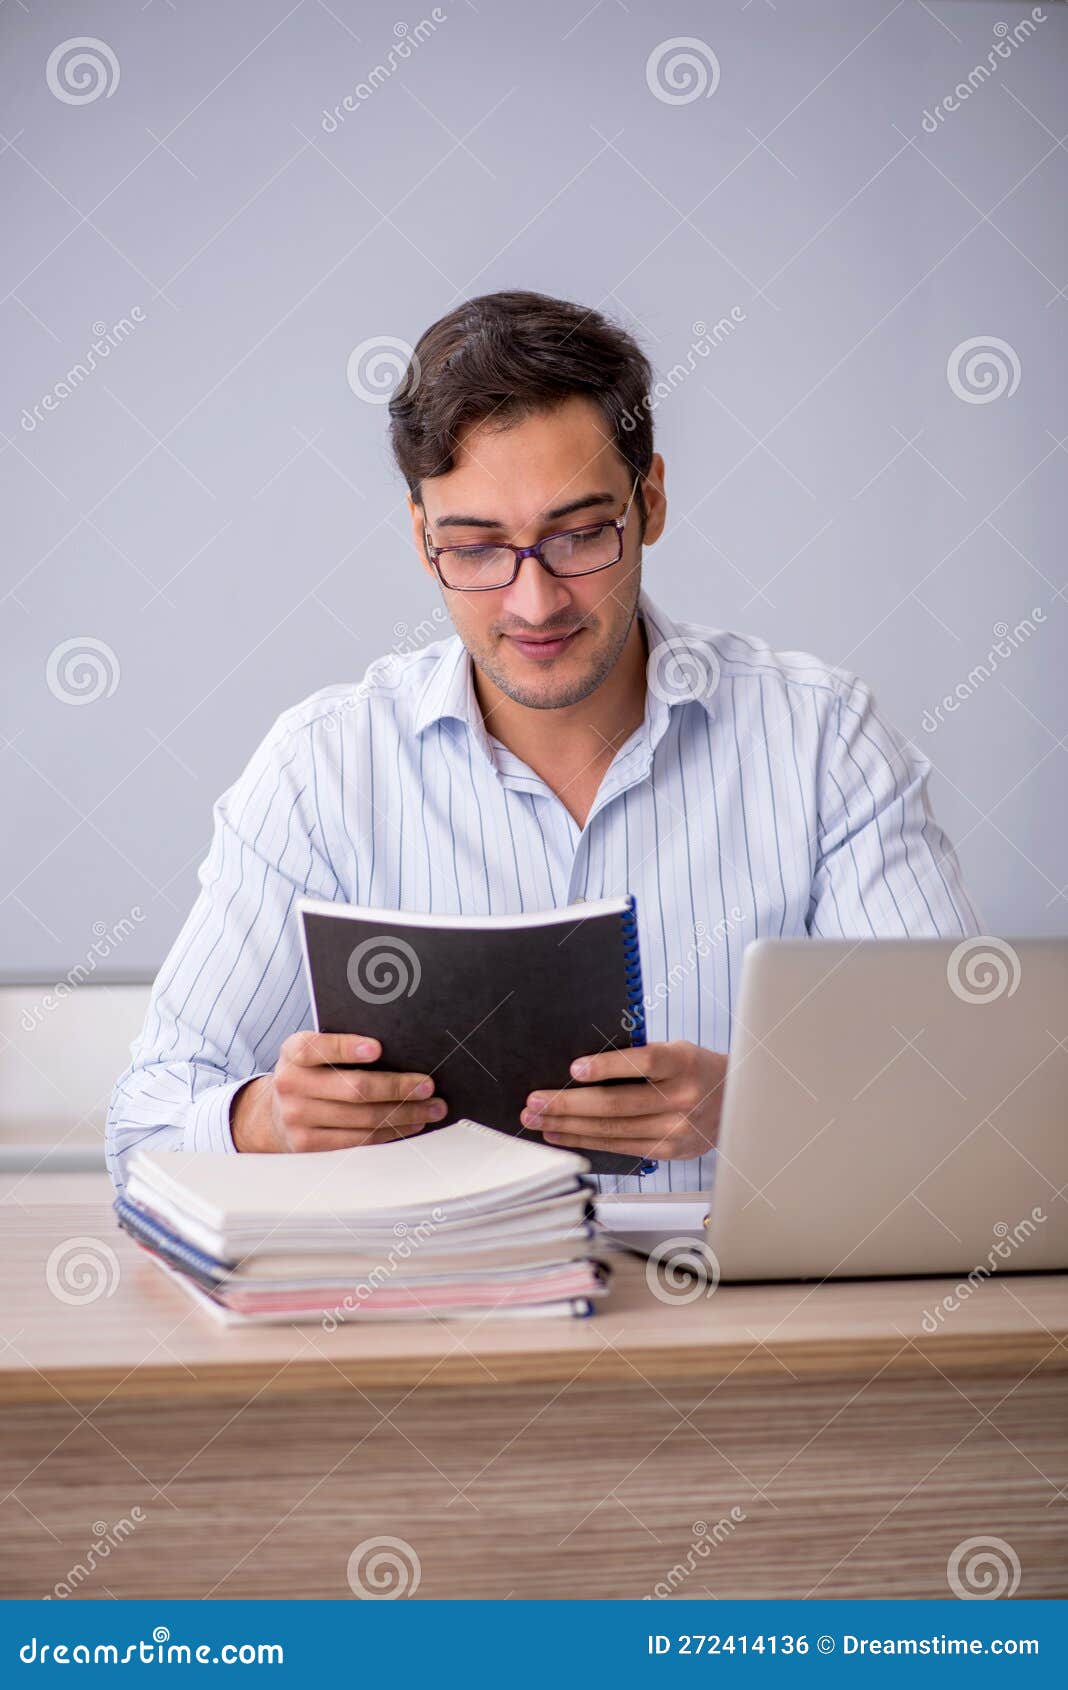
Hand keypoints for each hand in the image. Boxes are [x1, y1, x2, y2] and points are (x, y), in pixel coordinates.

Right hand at [230, 1031, 447, 1152]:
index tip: (378, 1047)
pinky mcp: (308, 1145)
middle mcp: (291, 1084)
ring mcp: (297, 1117)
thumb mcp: (314, 1053)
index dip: (347, 1048)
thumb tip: (401, 1046)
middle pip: (353, 1089)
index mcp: (293, 1053)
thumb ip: (341, 1046)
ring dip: (403, 1114)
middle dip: (397, 1087)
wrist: (274, 1112)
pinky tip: (410, 1124)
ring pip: (362, 1119)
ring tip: (431, 1108)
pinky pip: (358, 1140)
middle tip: (427, 1085)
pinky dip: (389, 1132)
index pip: (317, 1048)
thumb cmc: (311, 1074)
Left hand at [520, 1039, 726, 1160]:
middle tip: (534, 1101)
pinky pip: (618, 1147)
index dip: (607, 1066)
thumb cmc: (694, 1069)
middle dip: (569, 1104)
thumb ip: (639, 1056)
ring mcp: (676, 1129)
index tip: (574, 1069)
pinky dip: (584, 1141)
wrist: (736, 1102)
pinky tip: (559, 1135)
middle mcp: (681, 1097)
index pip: (643, 1062)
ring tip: (536, 1119)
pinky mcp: (668, 1151)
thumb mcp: (677, 1050)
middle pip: (617, 1104)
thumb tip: (581, 1066)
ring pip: (612, 1129)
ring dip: (568, 1126)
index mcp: (683, 1062)